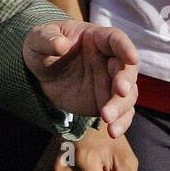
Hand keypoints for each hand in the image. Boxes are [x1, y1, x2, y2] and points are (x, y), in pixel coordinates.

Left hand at [23, 19, 138, 138]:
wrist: (41, 73)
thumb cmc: (43, 47)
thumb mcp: (37, 40)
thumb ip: (47, 39)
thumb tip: (61, 44)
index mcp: (96, 38)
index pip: (115, 39)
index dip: (125, 47)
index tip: (132, 58)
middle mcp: (108, 59)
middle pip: (126, 69)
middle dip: (125, 81)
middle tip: (120, 92)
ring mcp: (110, 81)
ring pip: (128, 94)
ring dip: (122, 106)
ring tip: (107, 118)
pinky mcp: (106, 101)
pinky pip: (121, 113)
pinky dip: (121, 122)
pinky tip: (113, 132)